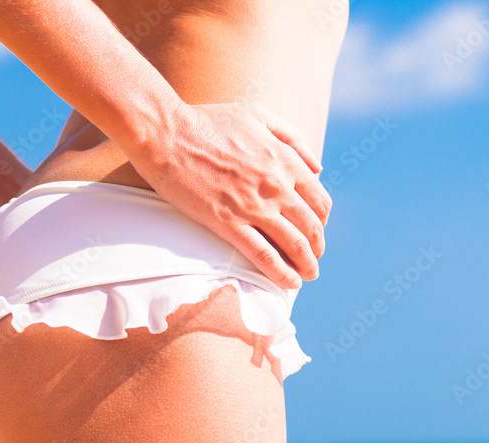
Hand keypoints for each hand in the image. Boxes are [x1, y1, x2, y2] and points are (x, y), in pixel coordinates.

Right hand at [127, 101, 331, 288]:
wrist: (167, 134)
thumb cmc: (209, 121)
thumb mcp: (259, 114)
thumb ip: (292, 138)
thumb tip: (318, 167)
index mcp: (285, 160)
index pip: (319, 200)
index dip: (321, 221)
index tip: (315, 231)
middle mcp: (276, 185)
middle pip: (311, 227)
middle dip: (317, 248)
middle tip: (313, 258)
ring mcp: (253, 206)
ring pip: (294, 245)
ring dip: (306, 265)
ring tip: (307, 275)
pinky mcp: (228, 223)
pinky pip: (263, 255)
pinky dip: (281, 274)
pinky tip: (289, 283)